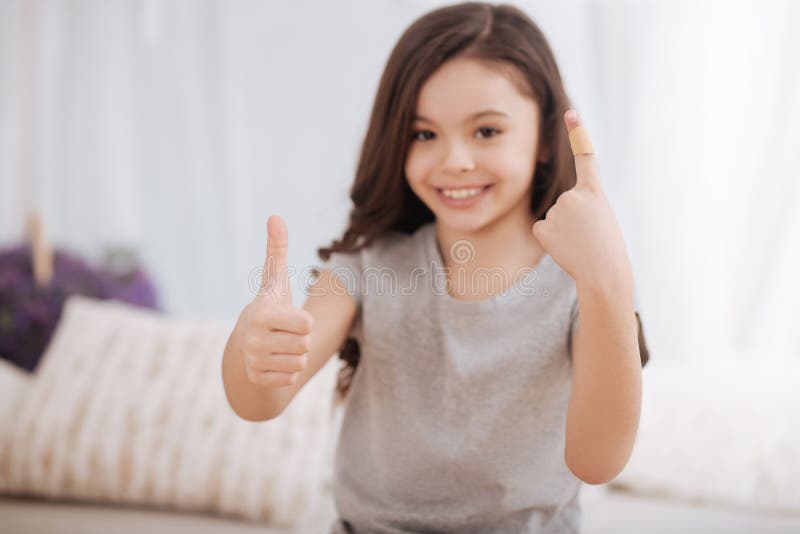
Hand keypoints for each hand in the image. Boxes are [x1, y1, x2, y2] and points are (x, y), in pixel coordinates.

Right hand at [240, 215, 313, 387]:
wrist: (245, 344)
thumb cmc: (269, 306)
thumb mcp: (274, 280)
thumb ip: (277, 250)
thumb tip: (275, 216)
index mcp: (261, 314)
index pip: (305, 324)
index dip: (303, 321)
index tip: (288, 317)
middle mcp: (254, 339)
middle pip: (305, 343)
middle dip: (300, 338)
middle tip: (283, 333)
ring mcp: (254, 361)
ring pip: (300, 362)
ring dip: (295, 355)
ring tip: (279, 345)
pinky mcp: (258, 378)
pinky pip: (292, 377)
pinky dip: (288, 371)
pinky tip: (274, 361)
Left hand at [532, 110, 632, 290]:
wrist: (604, 273)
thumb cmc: (607, 249)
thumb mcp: (602, 217)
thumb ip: (583, 205)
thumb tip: (560, 210)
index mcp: (594, 192)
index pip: (585, 156)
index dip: (578, 133)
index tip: (570, 113)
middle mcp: (573, 195)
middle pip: (564, 203)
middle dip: (573, 219)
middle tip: (589, 235)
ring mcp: (557, 210)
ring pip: (554, 218)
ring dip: (564, 232)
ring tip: (581, 243)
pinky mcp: (543, 227)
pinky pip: (543, 230)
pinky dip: (552, 240)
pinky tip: (566, 248)